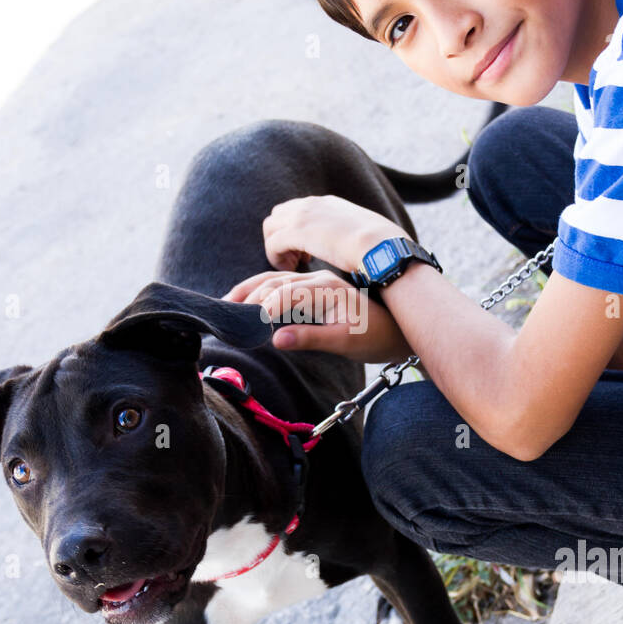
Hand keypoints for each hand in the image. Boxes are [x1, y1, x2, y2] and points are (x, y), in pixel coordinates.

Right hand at [222, 268, 413, 362]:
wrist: (399, 329)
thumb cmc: (375, 337)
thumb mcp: (345, 342)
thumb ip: (310, 337)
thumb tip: (275, 339)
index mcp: (326, 289)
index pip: (284, 296)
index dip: (261, 310)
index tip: (243, 326)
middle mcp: (319, 281)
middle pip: (274, 283)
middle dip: (247, 296)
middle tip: (223, 311)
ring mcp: (317, 283)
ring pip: (276, 281)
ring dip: (250, 290)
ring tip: (227, 302)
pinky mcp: (315, 290)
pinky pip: (283, 286)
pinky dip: (263, 291)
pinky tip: (250, 299)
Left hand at [261, 194, 407, 272]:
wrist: (381, 247)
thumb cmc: (381, 248)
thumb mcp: (366, 233)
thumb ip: (352, 234)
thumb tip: (357, 244)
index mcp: (328, 203)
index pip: (297, 209)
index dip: (296, 231)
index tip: (306, 251)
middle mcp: (312, 204)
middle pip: (278, 215)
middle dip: (281, 237)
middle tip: (296, 259)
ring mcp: (302, 215)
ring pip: (270, 228)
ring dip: (277, 248)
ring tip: (292, 266)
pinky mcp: (297, 232)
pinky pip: (272, 244)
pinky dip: (276, 258)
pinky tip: (290, 271)